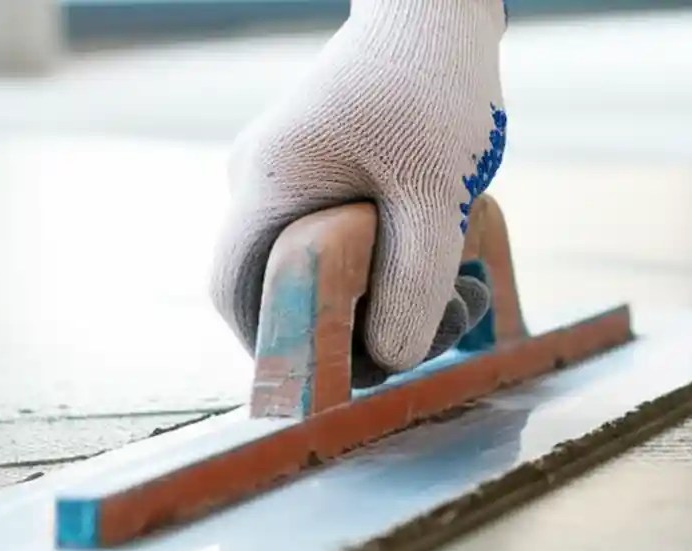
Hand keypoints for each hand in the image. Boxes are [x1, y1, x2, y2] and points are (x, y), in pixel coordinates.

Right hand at [208, 0, 508, 384]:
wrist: (435, 10)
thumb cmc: (434, 87)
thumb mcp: (437, 196)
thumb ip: (414, 284)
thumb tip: (390, 359)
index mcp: (268, 183)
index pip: (235, 290)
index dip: (272, 347)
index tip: (334, 373)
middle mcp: (259, 179)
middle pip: (272, 286)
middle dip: (341, 329)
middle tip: (420, 337)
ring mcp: (283, 172)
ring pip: (308, 266)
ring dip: (373, 298)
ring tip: (456, 291)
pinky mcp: (314, 168)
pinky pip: (328, 239)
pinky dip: (378, 266)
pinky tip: (438, 260)